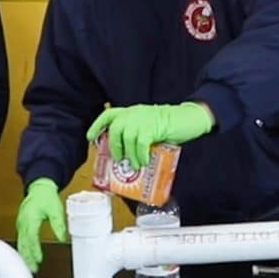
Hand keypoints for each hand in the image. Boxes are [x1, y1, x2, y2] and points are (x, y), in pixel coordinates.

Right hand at [15, 178, 66, 272]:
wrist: (39, 188)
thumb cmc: (47, 197)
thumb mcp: (55, 209)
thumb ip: (58, 224)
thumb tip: (62, 238)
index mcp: (31, 218)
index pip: (32, 237)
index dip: (34, 250)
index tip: (39, 259)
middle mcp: (23, 222)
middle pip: (24, 243)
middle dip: (28, 257)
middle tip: (33, 269)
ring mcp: (21, 223)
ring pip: (21, 242)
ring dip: (25, 255)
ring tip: (30, 266)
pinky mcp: (21, 224)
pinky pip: (21, 239)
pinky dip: (23, 248)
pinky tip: (26, 256)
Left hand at [86, 102, 214, 168]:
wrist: (188, 119)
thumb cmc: (168, 126)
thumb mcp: (148, 126)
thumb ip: (136, 135)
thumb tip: (125, 156)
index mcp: (130, 112)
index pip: (108, 115)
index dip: (96, 126)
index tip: (91, 138)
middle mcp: (134, 113)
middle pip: (115, 129)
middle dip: (114, 146)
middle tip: (119, 160)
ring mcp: (143, 119)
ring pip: (127, 138)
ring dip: (129, 155)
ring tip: (135, 165)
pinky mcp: (152, 127)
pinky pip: (140, 143)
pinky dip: (140, 155)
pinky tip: (144, 162)